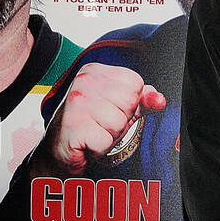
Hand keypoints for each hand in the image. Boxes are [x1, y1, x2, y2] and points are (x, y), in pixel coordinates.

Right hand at [33, 62, 165, 176]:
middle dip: (121, 122)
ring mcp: (77, 101)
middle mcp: (85, 80)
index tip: (110, 111)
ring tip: (93, 133)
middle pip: (130, 103)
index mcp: (96, 71)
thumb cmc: (91, 126)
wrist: (59, 149)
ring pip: (119, 123)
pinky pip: (105, 141)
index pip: (136, 84)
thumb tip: (159, 99)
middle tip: (101, 125)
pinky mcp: (73, 124)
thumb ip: (142, 101)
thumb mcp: (120, 109)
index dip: (130, 105)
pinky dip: (99, 148)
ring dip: (110, 136)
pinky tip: (86, 143)